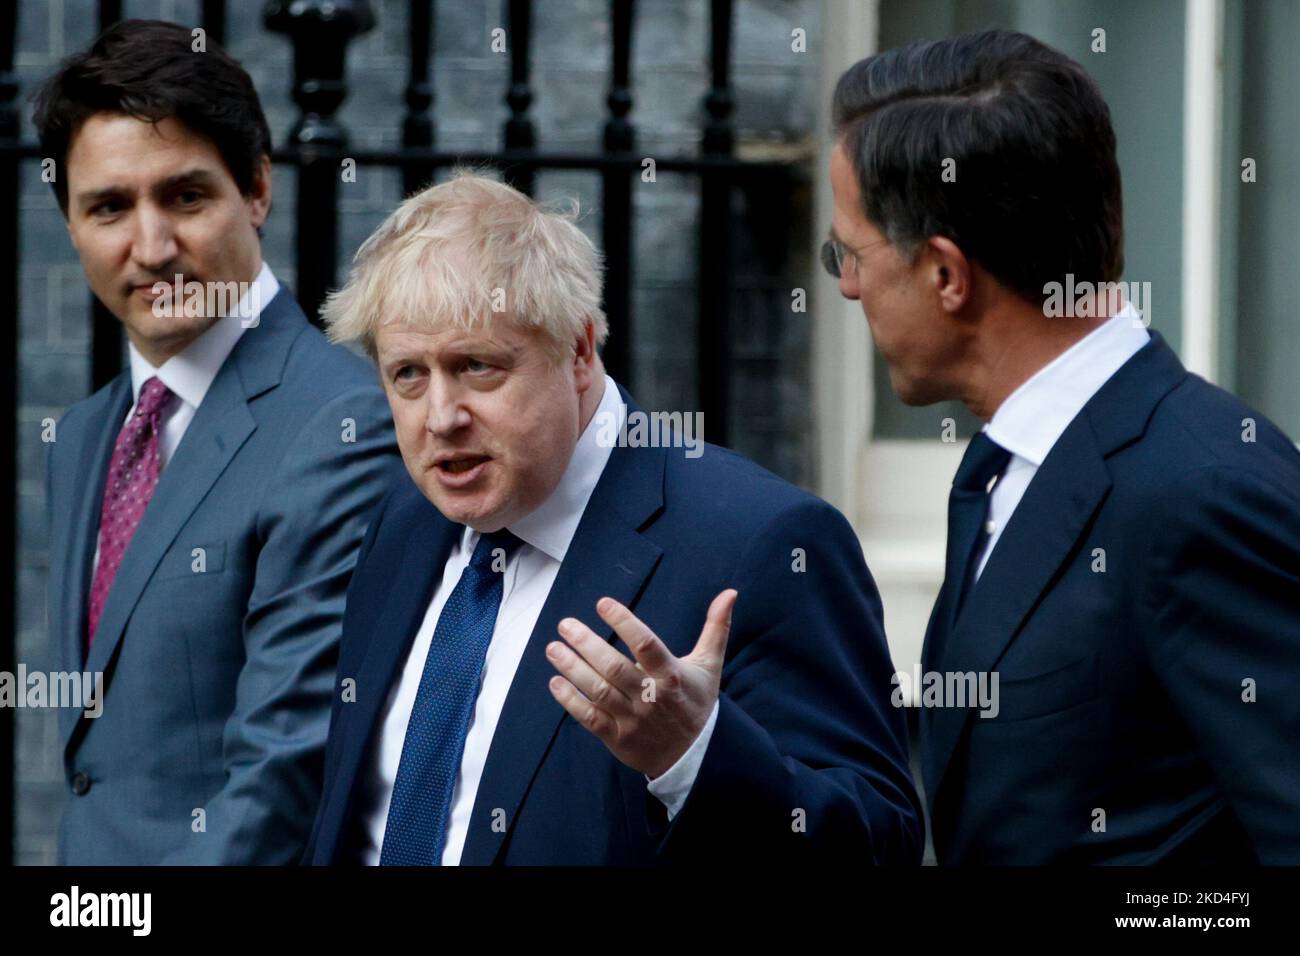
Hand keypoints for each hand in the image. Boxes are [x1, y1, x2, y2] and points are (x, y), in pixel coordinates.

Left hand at [546, 589, 737, 778]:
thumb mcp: (710, 665)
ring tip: (553, 648)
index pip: (646, 644)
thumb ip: (716, 627)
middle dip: (586, 644)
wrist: (697, 757)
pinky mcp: (618, 738)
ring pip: (598, 691)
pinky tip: (555, 682)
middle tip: (565, 624)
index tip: (603, 603)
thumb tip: (730, 593)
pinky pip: (590, 718)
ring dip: (572, 669)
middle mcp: (651, 696)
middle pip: (614, 667)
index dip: (624, 622)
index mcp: (672, 675)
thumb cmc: (698, 703)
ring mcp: (633, 719)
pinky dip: (570, 701)